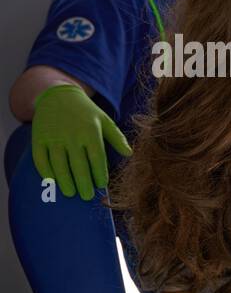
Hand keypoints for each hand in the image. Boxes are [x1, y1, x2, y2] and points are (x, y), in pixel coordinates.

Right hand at [30, 84, 130, 199]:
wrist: (58, 95)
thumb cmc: (86, 111)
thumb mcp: (105, 120)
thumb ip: (117, 138)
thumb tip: (130, 154)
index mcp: (90, 132)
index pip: (97, 158)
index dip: (99, 173)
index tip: (102, 185)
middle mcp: (71, 135)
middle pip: (78, 165)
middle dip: (83, 183)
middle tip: (87, 196)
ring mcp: (53, 137)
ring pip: (59, 164)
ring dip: (64, 181)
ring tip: (70, 193)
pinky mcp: (38, 138)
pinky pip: (40, 158)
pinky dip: (45, 172)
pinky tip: (52, 181)